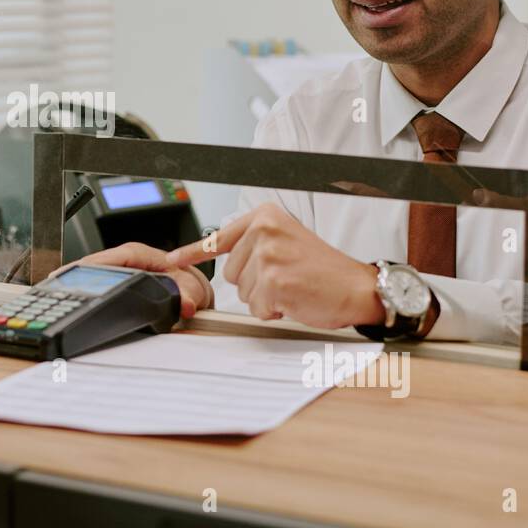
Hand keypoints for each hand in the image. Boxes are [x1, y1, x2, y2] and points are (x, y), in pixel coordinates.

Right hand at [67, 242, 211, 317]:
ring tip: (54, 288)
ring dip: (74, 279)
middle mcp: (126, 259)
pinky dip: (80, 284)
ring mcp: (119, 268)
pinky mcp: (114, 277)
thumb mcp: (189, 292)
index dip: (92, 264)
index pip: (111, 257)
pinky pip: (94, 279)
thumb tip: (186, 305)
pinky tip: (66, 293)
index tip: (75, 271)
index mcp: (140, 254)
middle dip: (75, 273)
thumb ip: (188, 299)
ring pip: (92, 271)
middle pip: (95, 264)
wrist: (190, 290)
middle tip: (55, 283)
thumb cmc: (185, 285)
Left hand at [166, 202, 384, 327]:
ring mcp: (268, 255)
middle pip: (230, 273)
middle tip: (286, 278)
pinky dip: (274, 311)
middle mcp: (264, 230)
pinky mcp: (274, 281)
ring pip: (242, 292)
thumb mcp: (285, 242)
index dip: (193, 252)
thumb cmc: (324, 270)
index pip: (219, 237)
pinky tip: (295, 298)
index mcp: (265, 217)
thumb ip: (254, 246)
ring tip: (293, 287)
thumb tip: (218, 259)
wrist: (356, 287)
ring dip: (265, 298)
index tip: (171, 259)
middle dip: (254, 283)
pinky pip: (257, 308)